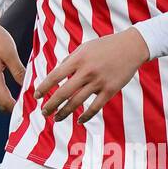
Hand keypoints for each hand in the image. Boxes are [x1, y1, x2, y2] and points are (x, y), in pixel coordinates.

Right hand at [0, 2, 24, 112]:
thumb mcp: (10, 53)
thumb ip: (19, 71)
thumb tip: (29, 86)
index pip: (5, 101)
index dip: (17, 108)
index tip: (31, 111)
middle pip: (0, 103)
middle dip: (14, 108)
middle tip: (30, 108)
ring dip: (9, 100)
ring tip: (25, 99)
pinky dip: (4, 93)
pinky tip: (15, 90)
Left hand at [35, 27, 150, 124]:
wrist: (131, 47)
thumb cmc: (105, 46)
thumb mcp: (84, 48)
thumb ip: (70, 61)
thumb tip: (56, 75)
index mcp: (78, 60)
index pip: (55, 76)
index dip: (43, 88)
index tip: (36, 97)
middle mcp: (87, 72)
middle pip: (63, 93)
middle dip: (51, 105)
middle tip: (43, 112)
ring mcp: (99, 82)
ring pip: (77, 102)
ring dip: (64, 113)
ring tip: (56, 118)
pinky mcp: (110, 90)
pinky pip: (95, 107)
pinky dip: (86, 116)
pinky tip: (78, 121)